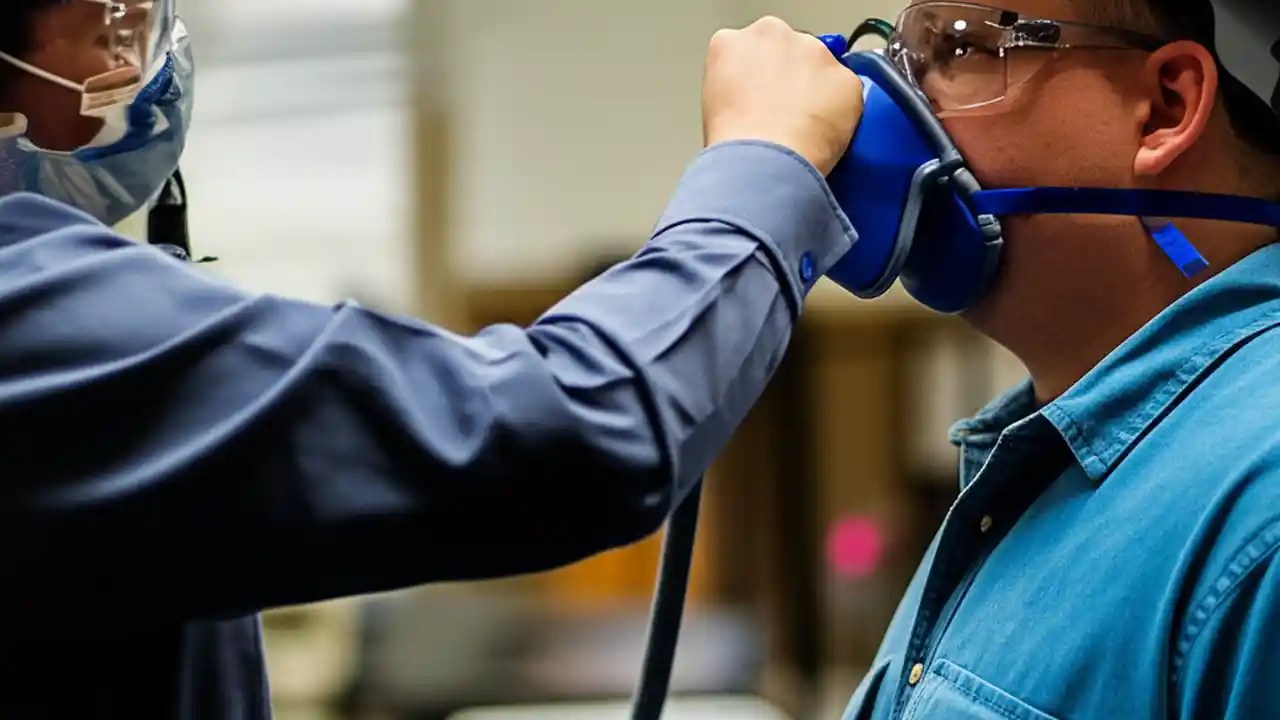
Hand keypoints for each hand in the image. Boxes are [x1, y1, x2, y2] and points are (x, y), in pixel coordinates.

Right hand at [702, 16, 863, 175]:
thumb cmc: (735, 143)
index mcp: (733, 42)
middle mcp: (773, 35)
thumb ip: (735, 85)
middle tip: (784, 114)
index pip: (749, 50)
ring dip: (818, 91)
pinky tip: (824, 134)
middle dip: (790, 76)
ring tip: (804, 129)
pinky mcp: (845, 76)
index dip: (757, 77)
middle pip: (788, 49)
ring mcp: (813, 51)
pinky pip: (846, 90)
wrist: (762, 160)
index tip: (761, 96)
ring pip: (821, 66)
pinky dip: (841, 111)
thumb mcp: (713, 104)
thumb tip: (751, 98)